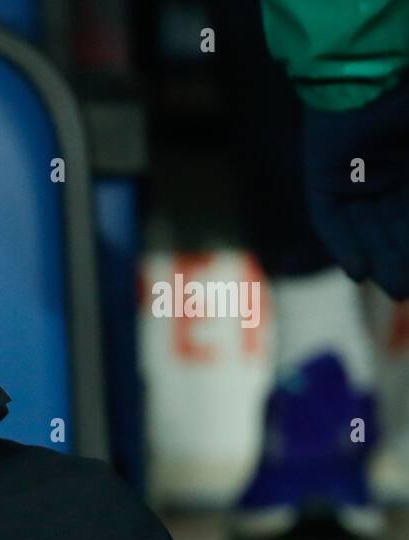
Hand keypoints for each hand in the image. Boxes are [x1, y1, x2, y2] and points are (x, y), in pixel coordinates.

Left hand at [302, 78, 408, 299]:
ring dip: (379, 260)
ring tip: (396, 288)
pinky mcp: (320, 178)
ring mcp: (350, 175)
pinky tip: (358, 273)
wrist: (374, 71)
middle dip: (402, 260)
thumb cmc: (408, 103)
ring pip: (365, 230)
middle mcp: (383, 171)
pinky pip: (329, 220)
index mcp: (408, 162)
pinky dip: (344, 246)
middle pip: (392, 228)